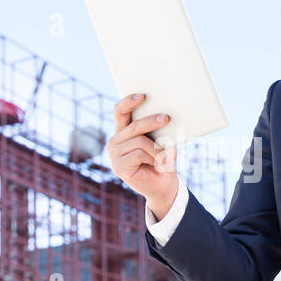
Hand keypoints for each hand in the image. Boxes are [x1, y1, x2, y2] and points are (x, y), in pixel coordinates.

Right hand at [107, 93, 178, 211]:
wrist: (163, 186)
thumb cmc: (162, 160)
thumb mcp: (161, 141)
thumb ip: (158, 131)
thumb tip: (163, 117)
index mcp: (123, 132)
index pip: (120, 112)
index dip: (129, 102)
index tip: (142, 95)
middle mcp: (115, 142)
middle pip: (133, 125)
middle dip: (151, 121)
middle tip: (166, 118)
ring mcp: (114, 154)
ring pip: (140, 140)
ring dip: (157, 149)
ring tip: (164, 158)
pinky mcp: (118, 166)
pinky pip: (139, 153)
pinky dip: (153, 158)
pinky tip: (156, 165)